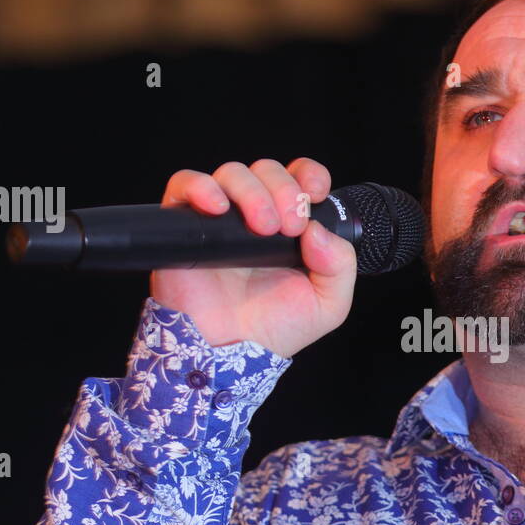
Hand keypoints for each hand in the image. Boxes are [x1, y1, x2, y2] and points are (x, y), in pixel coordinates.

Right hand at [150, 157, 355, 356]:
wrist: (230, 354)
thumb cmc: (274, 330)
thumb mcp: (328, 303)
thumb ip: (340, 265)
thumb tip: (318, 230)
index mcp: (289, 227)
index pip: (299, 177)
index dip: (309, 174)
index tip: (315, 192)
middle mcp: (254, 216)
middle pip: (267, 170)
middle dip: (284, 190)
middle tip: (288, 227)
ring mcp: (221, 220)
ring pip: (232, 173)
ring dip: (252, 192)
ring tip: (262, 229)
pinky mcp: (186, 226)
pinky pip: (185, 185)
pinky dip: (201, 186)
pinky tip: (218, 208)